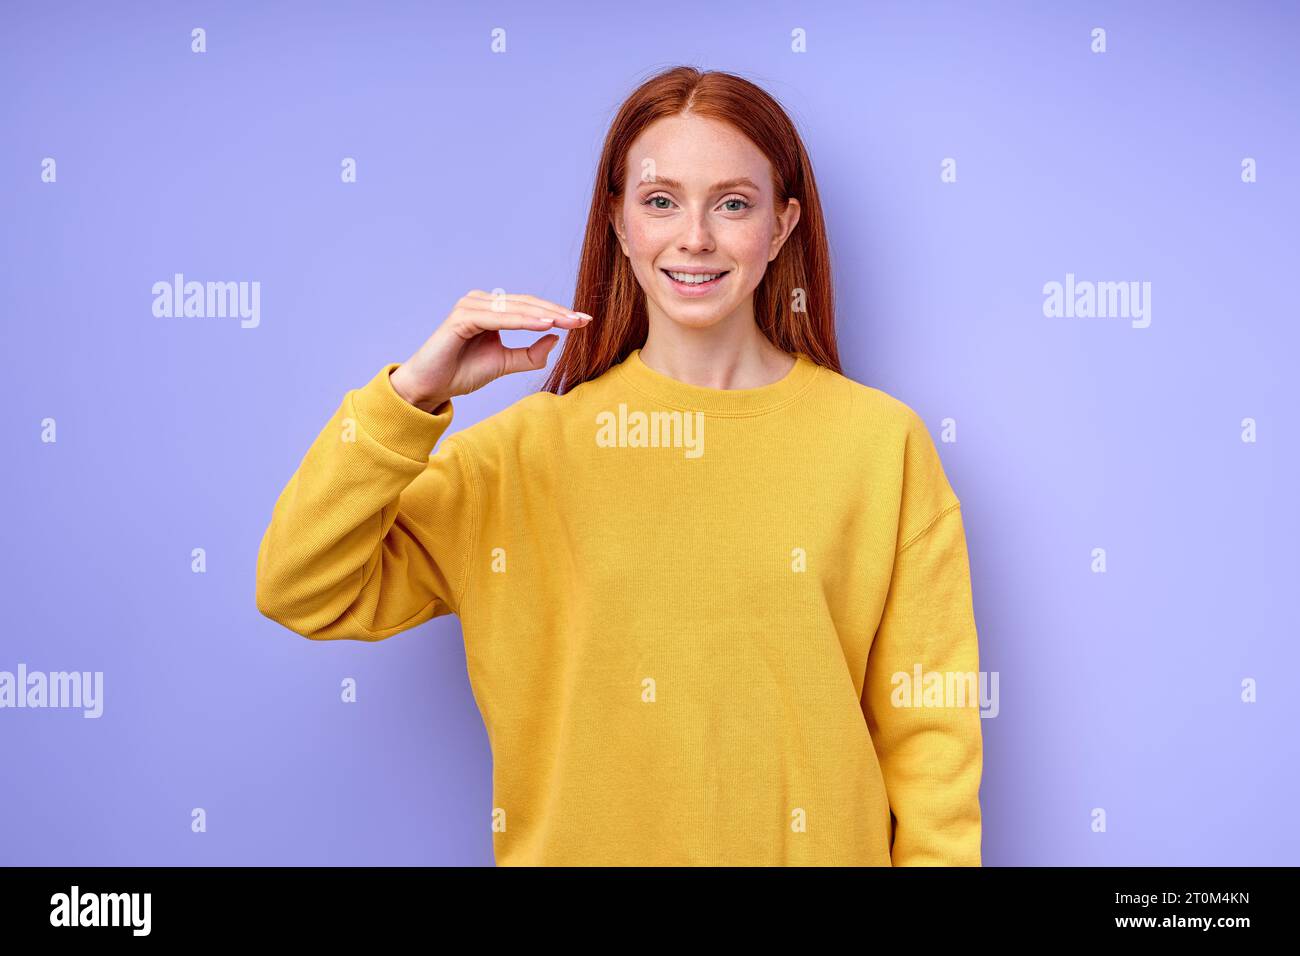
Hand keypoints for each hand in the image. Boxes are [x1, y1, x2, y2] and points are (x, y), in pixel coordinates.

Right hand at [389, 290, 591, 410]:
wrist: (431, 387)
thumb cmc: (462, 373)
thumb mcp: (505, 364)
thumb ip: (530, 354)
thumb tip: (556, 338)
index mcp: (491, 309)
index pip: (531, 307)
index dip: (558, 313)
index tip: (584, 321)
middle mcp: (480, 301)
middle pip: (527, 304)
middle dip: (557, 311)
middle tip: (583, 319)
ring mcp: (470, 306)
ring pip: (515, 308)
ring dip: (543, 314)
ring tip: (568, 321)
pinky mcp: (461, 317)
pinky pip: (497, 317)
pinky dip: (521, 321)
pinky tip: (544, 325)